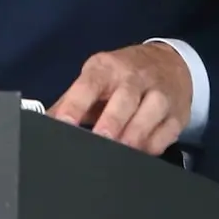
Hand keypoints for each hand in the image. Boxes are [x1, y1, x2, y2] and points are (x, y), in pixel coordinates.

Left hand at [48, 43, 191, 154]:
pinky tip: (140, 154)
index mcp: (106, 68)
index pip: (88, 85)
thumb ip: (70, 102)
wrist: (170, 63)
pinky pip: (166, 133)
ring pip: (150, 114)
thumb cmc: (123, 76)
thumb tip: (41, 123)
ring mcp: (159, 93)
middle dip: (111, 122)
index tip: (64, 124)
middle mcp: (134, 77)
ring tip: (120, 156)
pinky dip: (153, 146)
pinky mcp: (177, 113)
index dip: (75, 105)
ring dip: (134, 136)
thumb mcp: (95, 78)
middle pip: (124, 99)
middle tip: (100, 141)